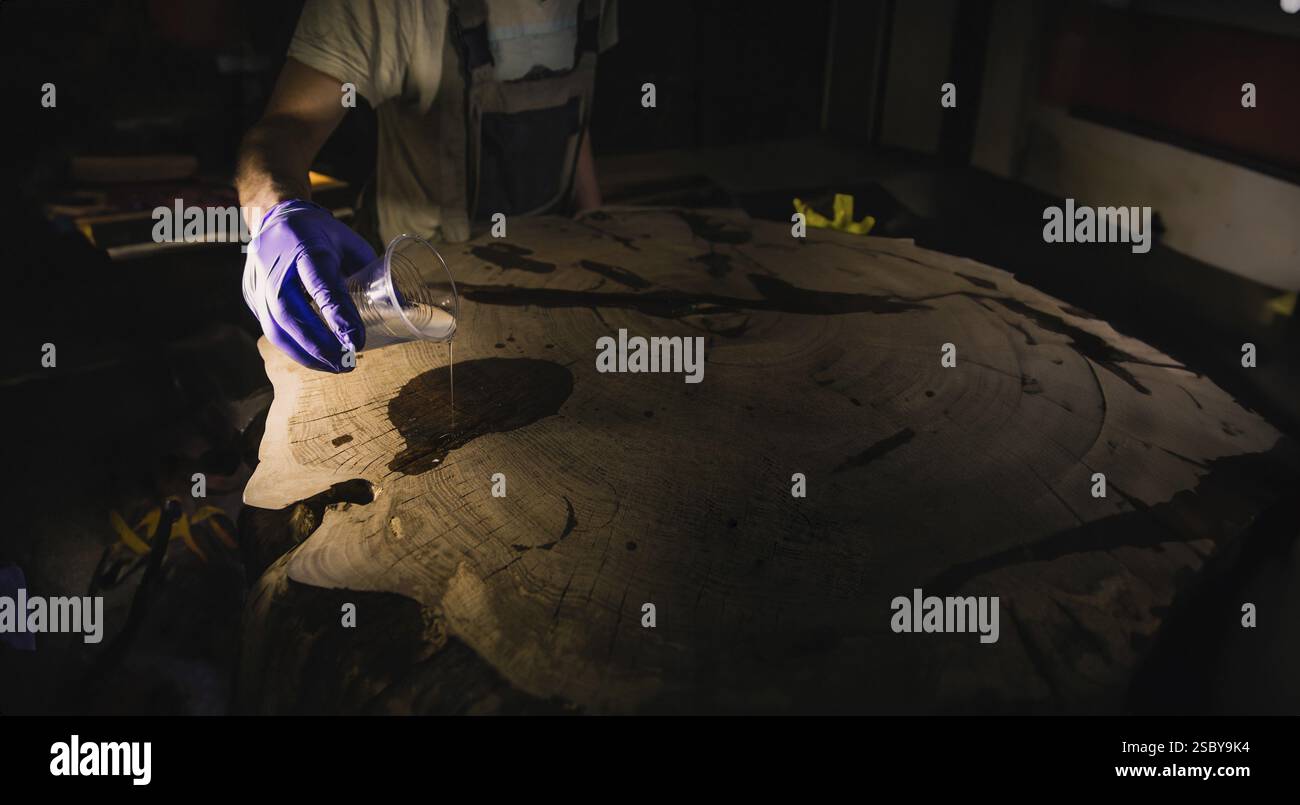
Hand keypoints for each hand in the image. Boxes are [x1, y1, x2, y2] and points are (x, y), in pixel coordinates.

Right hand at [242, 200, 374, 371]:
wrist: (276, 216)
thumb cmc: (321, 232)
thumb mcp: (349, 243)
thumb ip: (370, 272)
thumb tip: (403, 305)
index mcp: (305, 246)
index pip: (320, 285)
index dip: (337, 315)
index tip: (357, 340)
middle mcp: (276, 265)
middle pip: (291, 313)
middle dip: (319, 345)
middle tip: (347, 364)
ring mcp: (258, 282)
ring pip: (275, 328)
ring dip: (306, 354)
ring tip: (335, 366)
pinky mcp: (252, 296)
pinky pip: (270, 328)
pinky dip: (294, 347)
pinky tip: (315, 358)